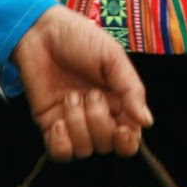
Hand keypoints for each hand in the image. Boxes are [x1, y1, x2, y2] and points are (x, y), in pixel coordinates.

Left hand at [11, 6, 151, 160]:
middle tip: (90, 93)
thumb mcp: (112, 58)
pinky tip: (57, 121)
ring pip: (85, 150)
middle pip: (107, 145)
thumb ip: (132, 90)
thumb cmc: (80, 39)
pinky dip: (61, 142)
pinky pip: (60, 153)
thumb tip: (147, 122)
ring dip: (78, 125)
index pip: (130, 138)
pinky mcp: (50, 126)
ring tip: (70, 97)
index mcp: (119, 101)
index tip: (122, 129)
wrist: (40, 33)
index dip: (128, 141)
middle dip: (99, 122)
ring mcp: (73, 123)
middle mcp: (98, 116)